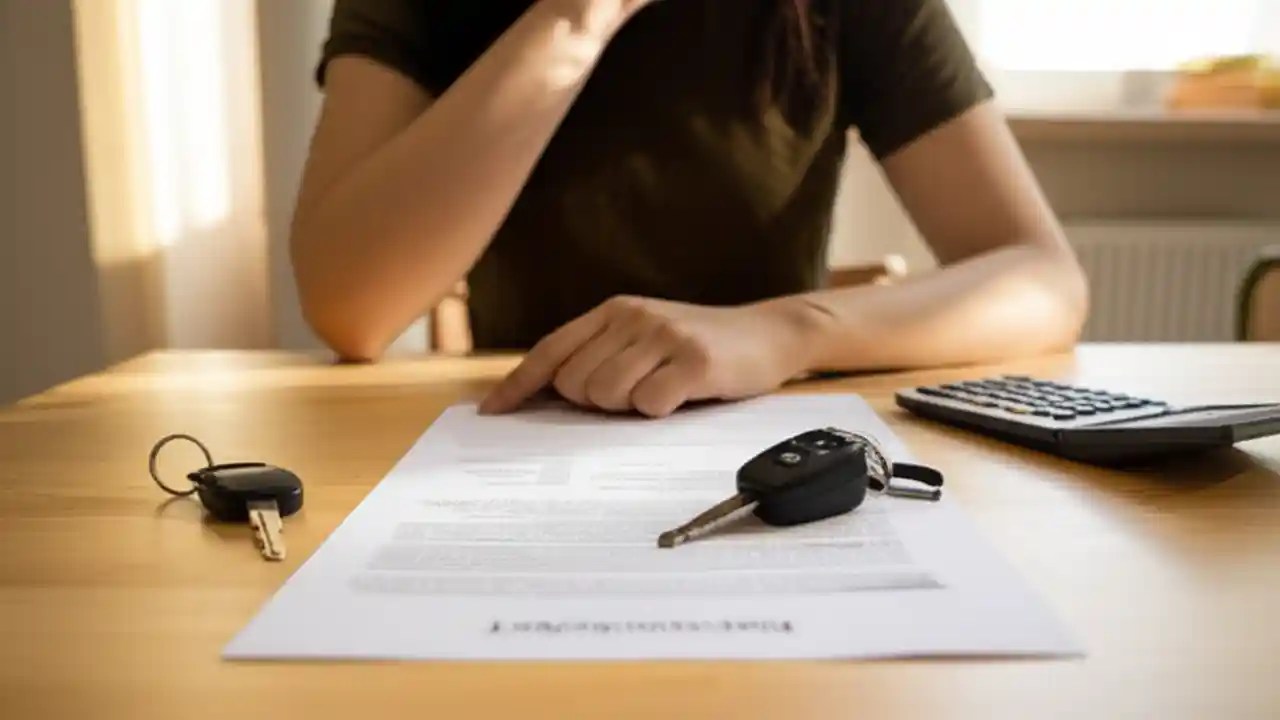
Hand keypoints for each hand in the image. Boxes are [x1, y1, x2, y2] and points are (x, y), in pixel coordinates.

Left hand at [480, 296, 824, 417]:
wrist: (770, 333)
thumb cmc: (699, 346)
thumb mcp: (646, 338)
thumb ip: (601, 355)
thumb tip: (547, 395)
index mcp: (614, 311)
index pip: (550, 350)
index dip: (518, 385)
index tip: (492, 413)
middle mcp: (633, 317)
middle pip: (575, 384)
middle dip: (597, 403)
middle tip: (638, 391)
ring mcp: (664, 336)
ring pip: (607, 396)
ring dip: (630, 408)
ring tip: (662, 391)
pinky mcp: (694, 360)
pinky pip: (649, 404)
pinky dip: (661, 412)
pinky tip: (683, 395)